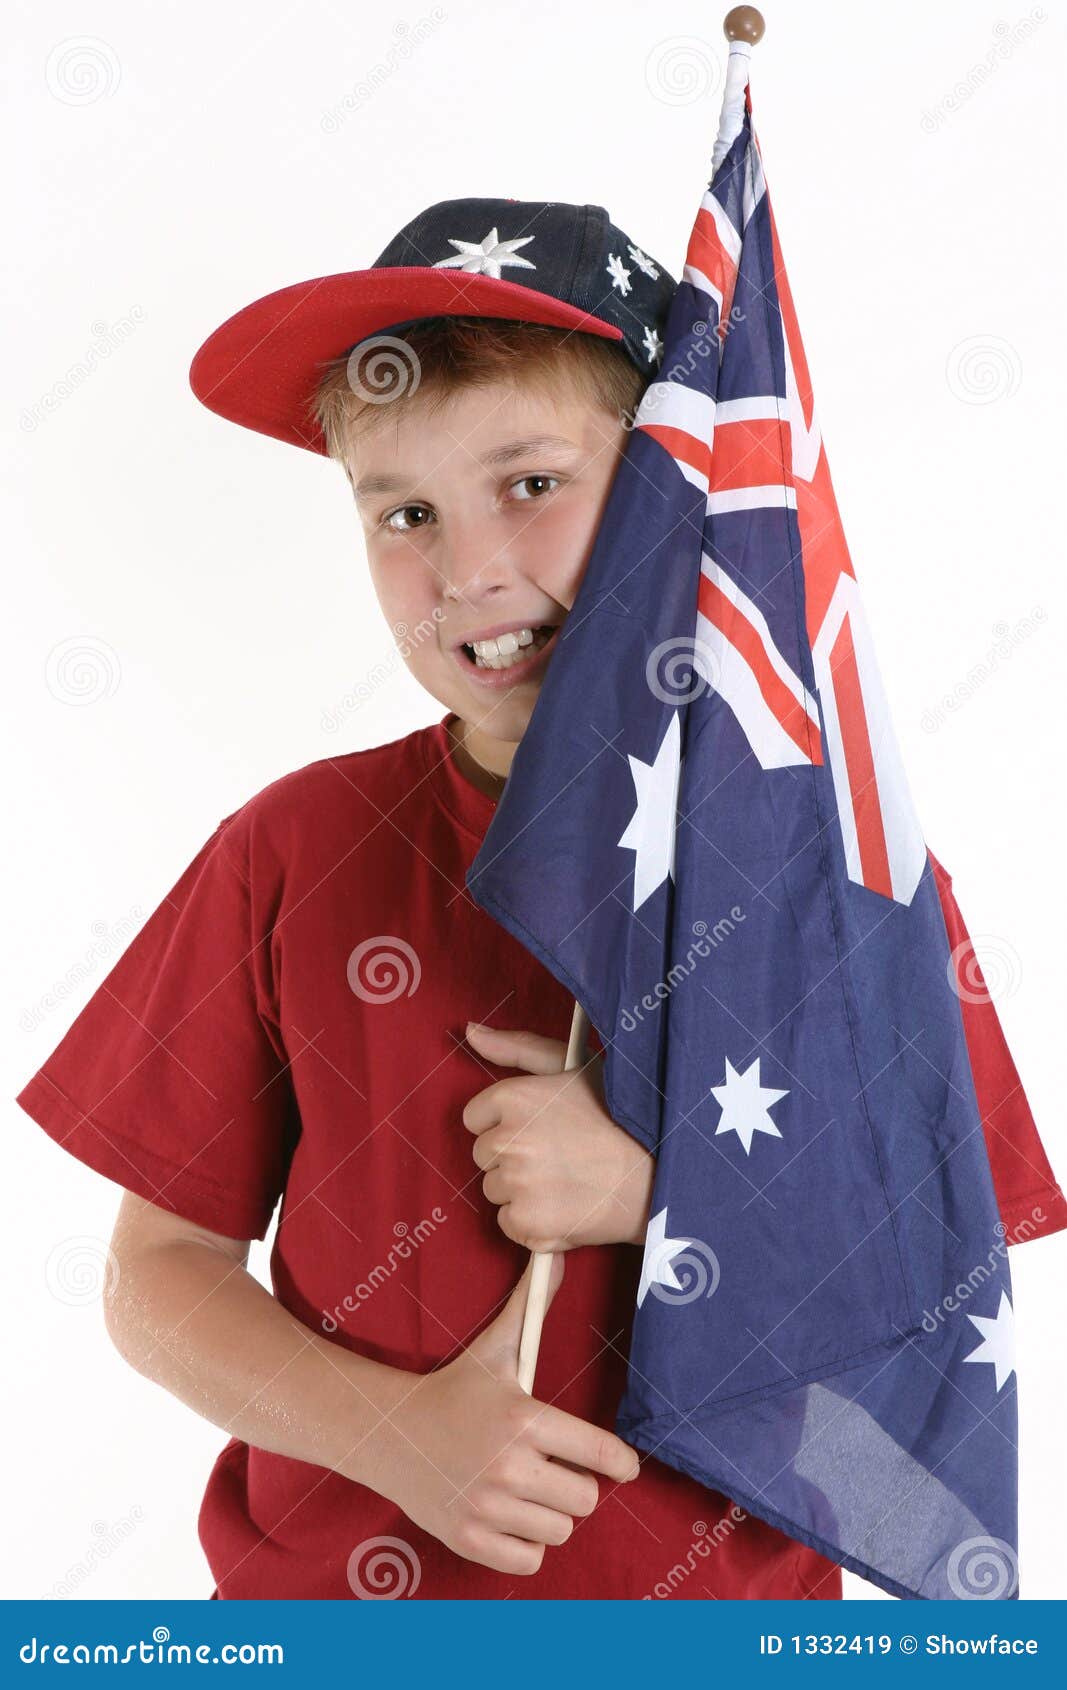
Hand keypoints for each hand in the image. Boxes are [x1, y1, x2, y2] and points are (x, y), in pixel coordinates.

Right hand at [370, 1254, 640, 1575]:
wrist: (390, 1433)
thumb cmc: (455, 1390)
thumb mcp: (494, 1348)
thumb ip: (530, 1307)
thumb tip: (554, 1255)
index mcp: (523, 1418)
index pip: (601, 1454)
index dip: (620, 1462)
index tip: (621, 1465)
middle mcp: (508, 1466)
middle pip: (585, 1499)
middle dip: (576, 1485)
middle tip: (553, 1468)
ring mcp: (487, 1506)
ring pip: (561, 1531)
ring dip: (551, 1514)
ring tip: (528, 1490)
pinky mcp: (468, 1539)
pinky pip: (530, 1560)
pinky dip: (526, 1544)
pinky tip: (510, 1516)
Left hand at [462, 1022, 653, 1251]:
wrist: (663, 1173)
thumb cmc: (620, 1115)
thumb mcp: (574, 1066)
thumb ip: (517, 1047)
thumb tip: (469, 1030)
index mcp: (514, 1097)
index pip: (475, 1118)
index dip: (507, 1123)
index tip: (540, 1128)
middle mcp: (509, 1140)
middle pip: (484, 1155)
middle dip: (513, 1156)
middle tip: (560, 1154)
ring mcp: (517, 1185)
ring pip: (495, 1190)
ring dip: (521, 1190)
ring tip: (568, 1180)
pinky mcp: (528, 1224)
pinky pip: (508, 1224)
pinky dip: (531, 1222)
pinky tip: (565, 1206)